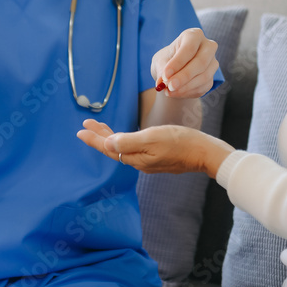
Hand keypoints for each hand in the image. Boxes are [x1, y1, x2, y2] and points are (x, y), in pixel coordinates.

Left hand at [77, 120, 233, 176]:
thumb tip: (108, 143)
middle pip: (114, 148)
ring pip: (123, 148)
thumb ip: (128, 141)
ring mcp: (149, 161)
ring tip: (100, 127)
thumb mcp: (152, 138)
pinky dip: (124, 140)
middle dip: (100, 136)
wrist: (205, 153)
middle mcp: (140, 162)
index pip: (109, 147)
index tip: (81, 129)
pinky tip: (125, 136)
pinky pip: (134, 149)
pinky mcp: (158, 157)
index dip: (94, 138)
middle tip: (87, 125)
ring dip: (111, 137)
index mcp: (136, 157)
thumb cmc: (181, 142)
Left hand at [151, 28, 218, 98]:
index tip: (165, 75)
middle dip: (184, 76)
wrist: (173, 71)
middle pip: (201, 62)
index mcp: (194, 35)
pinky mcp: (212, 77)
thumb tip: (163, 82)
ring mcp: (212, 63)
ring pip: (203, 77)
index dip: (178, 62)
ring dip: (185, 87)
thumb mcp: (160, 61)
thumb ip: (162, 69)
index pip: (189, 48)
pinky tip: (176, 93)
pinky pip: (202, 87)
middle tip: (170, 86)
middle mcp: (208, 47)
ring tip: (169, 91)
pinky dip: (187, 92)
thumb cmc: (167, 59)